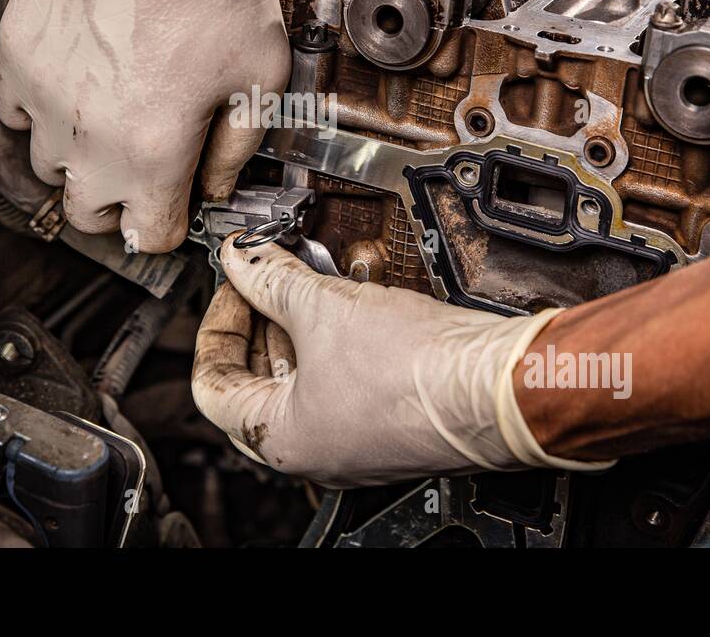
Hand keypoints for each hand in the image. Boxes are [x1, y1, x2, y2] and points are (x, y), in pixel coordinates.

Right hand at [0, 0, 290, 252]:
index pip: (149, 237)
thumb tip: (215, 183)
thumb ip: (236, 148)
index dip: (169, 225)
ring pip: (48, 166)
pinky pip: (18, 114)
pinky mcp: (16, 59)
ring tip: (112, 115)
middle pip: (88, 215)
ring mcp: (44, 99)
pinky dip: (44, 112)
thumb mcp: (260, 76)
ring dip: (80, 157)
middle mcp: (88, 139)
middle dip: (120, 201)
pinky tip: (78, 84)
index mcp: (153, 154)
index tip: (176, 206)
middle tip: (146, 165)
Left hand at [191, 237, 607, 487]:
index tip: (233, 284)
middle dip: (258, 322)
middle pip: (254, 383)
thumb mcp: (324, 308)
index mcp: (282, 440)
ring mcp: (352, 441)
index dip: (217, 323)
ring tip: (304, 281)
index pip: (212, 385)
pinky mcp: (388, 422)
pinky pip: (340, 382)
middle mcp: (314, 452)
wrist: (497, 382)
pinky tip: (343, 303)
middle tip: (264, 277)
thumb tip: (244, 257)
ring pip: (300, 381)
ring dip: (296, 328)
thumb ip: (271, 278)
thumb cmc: (417, 369)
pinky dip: (332, 342)